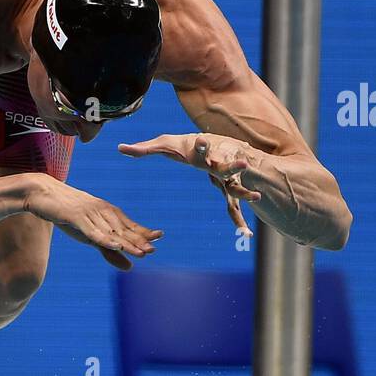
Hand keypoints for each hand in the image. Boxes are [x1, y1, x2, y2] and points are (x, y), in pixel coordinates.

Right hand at [25, 178, 161, 269]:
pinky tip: (114, 244)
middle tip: (152, 249)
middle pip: (123, 229)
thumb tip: (130, 267)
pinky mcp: (75, 216)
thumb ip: (108, 250)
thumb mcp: (89, 236)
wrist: (42, 194)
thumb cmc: (67, 215)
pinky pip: (91, 229)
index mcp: (106, 212)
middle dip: (138, 240)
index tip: (158, 238)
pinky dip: (103, 238)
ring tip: (140, 252)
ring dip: (126, 242)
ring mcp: (89, 213)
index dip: (143, 233)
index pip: (128, 225)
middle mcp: (101, 211)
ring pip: (111, 231)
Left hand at [119, 132, 262, 236]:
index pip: (202, 147)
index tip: (202, 139)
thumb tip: (119, 148)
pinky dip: (239, 221)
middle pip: (226, 166)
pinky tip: (244, 235)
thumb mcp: (165, 145)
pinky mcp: (229, 190)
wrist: (215, 144)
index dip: (202, 145)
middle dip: (235, 166)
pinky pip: (234, 208)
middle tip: (243, 164)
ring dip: (246, 192)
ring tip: (256, 197)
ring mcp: (226, 178)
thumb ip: (144, 149)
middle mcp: (217, 165)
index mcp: (202, 153)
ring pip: (236, 187)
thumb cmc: (187, 145)